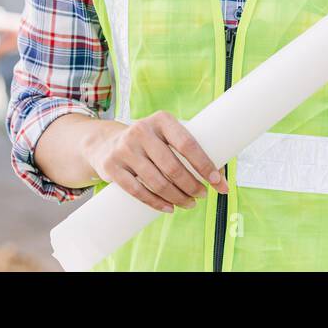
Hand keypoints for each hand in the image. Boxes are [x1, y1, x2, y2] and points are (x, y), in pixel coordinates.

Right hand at [84, 111, 226, 213]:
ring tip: (189, 203)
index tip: (218, 182)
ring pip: (156, 181)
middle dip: (192, 186)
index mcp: (162, 119)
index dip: (205, 165)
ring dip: (177, 197)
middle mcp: (142, 130)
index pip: (188, 144)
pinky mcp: (111, 166)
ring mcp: (124, 149)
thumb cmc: (149, 142)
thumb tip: (221, 176)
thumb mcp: (166, 136)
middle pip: (173, 166)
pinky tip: (169, 208)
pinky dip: (156, 203)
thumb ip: (190, 150)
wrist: (105, 143)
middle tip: (203, 195)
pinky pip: (137, 191)